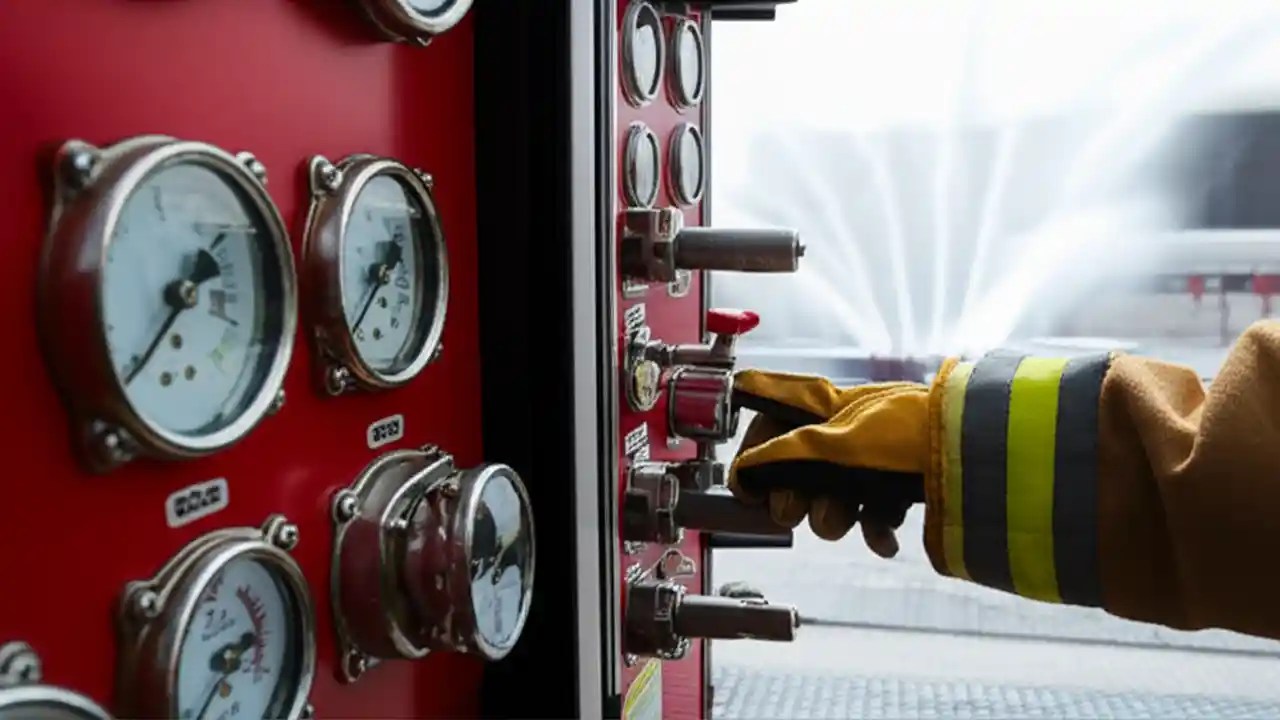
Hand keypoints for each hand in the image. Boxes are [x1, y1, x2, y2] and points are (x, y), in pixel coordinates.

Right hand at [727, 370, 927, 557]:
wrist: (979, 449)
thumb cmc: (911, 427)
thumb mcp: (838, 438)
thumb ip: (788, 455)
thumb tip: (747, 474)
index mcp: (825, 406)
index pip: (771, 423)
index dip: (755, 455)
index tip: (748, 487)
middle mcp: (845, 431)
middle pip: (798, 471)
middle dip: (792, 497)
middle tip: (791, 510)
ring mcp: (872, 462)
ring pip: (833, 499)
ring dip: (831, 516)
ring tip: (843, 518)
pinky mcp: (900, 490)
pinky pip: (873, 516)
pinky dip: (874, 531)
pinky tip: (885, 542)